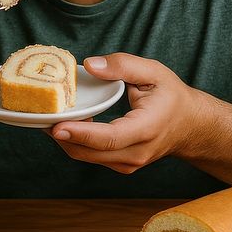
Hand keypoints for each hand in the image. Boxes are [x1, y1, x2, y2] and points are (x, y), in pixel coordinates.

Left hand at [48, 53, 207, 173]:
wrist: (190, 126)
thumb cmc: (172, 97)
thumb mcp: (154, 72)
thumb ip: (122, 65)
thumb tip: (89, 65)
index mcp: (146, 129)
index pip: (109, 138)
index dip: (81, 133)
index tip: (56, 126)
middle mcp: (136, 152)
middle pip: (89, 152)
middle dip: (61, 136)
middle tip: (40, 116)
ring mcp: (128, 164)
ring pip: (86, 157)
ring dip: (65, 139)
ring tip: (50, 117)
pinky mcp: (121, 166)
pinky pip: (91, 157)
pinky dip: (76, 142)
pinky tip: (68, 124)